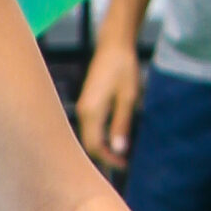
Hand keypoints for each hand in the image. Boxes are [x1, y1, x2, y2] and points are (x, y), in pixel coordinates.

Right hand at [75, 45, 143, 174]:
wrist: (113, 45)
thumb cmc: (123, 68)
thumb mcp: (128, 98)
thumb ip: (121, 124)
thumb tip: (119, 149)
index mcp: (91, 112)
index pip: (94, 146)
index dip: (108, 159)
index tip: (125, 165)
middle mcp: (82, 111)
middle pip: (88, 144)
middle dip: (104, 157)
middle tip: (123, 164)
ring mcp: (83, 107)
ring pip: (88, 136)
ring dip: (102, 148)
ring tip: (120, 154)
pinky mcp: (87, 103)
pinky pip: (89, 127)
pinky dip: (99, 137)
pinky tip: (112, 139)